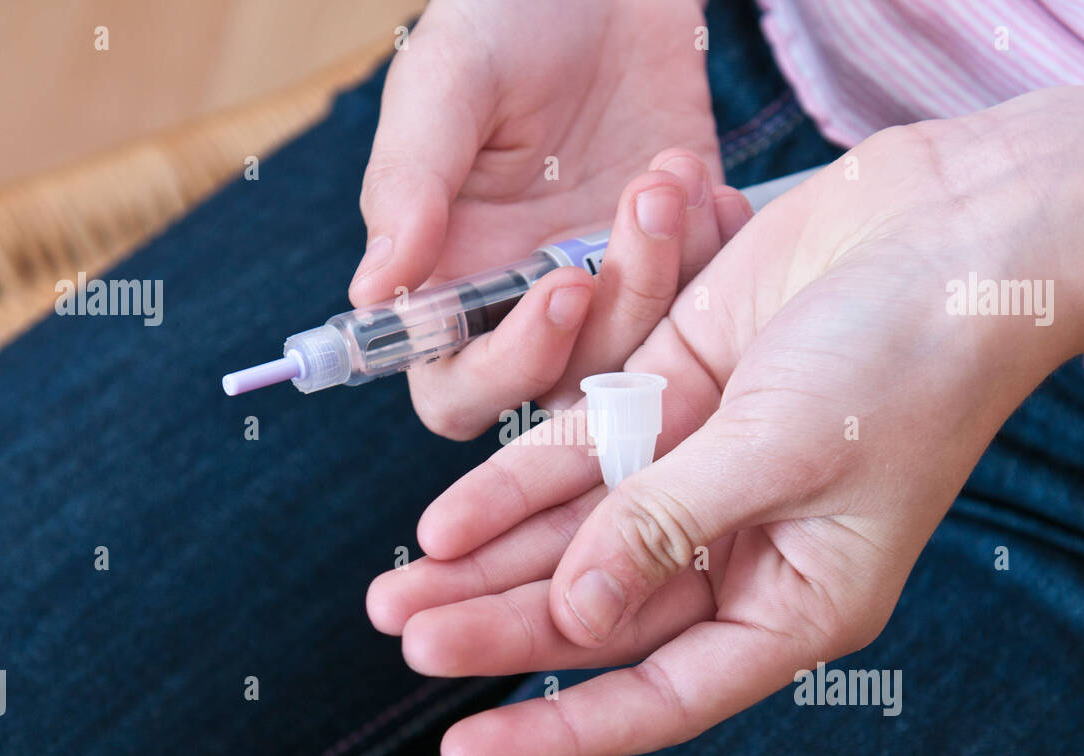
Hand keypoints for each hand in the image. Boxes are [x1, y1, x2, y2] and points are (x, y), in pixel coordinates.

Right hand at [353, 0, 751, 435]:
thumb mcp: (447, 82)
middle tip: (638, 217)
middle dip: (612, 319)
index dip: (507, 366)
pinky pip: (702, 299)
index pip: (460, 385)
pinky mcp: (676, 257)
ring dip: (665, 267)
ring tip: (667, 171)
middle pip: (565, 390)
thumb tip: (372, 295)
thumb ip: (408, 186)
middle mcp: (526, 301)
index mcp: (451, 278)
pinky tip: (704, 184)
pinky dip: (712, 250)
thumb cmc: (505, 16)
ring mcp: (607, 285)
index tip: (559, 288)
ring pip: (643, 351)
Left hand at [368, 87, 1083, 755]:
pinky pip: (578, 453)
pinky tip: (446, 518)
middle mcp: (740, 550)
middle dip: (498, 626)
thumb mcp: (787, 455)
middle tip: (402, 633)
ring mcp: (699, 471)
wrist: (955, 228)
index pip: (660, 694)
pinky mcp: (672, 395)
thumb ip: (669, 529)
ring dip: (486, 560)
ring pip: (573, 536)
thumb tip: (576, 615)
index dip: (560, 729)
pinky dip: (515, 482)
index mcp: (795, 603)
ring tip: (394, 591)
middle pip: (597, 612)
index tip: (464, 748)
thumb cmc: (911, 356)